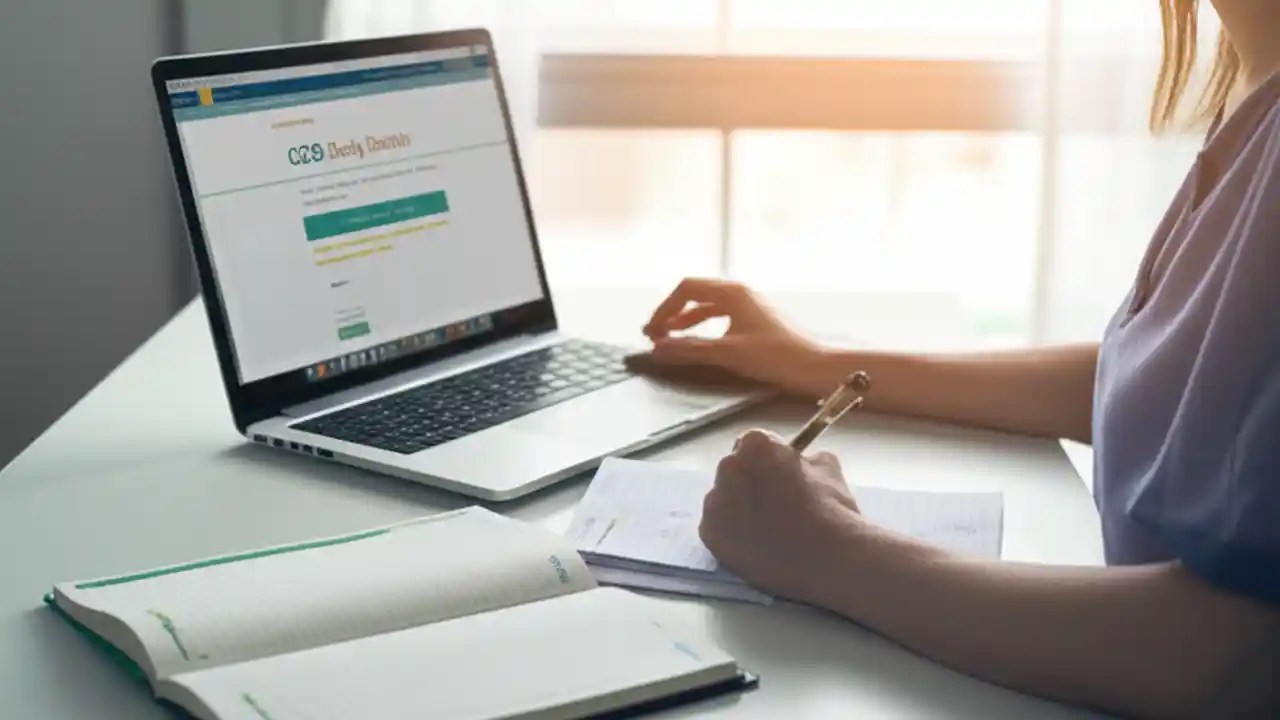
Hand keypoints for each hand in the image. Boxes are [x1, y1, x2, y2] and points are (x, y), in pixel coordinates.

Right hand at [642, 278, 826, 395]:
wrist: (814, 367)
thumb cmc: (775, 356)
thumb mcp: (727, 353)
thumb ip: (690, 349)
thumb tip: (657, 348)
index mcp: (732, 292)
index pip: (686, 289)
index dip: (664, 309)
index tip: (651, 332)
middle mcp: (739, 292)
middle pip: (694, 295)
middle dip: (671, 314)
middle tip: (654, 336)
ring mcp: (748, 305)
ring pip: (706, 306)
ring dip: (685, 321)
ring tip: (669, 339)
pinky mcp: (754, 319)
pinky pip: (719, 317)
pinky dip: (702, 327)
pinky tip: (696, 342)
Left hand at [700, 429, 861, 603]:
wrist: (826, 558)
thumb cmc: (832, 510)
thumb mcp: (829, 469)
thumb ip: (807, 460)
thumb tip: (803, 463)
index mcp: (756, 445)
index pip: (752, 445)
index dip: (767, 462)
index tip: (778, 478)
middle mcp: (728, 467)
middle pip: (733, 471)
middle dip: (749, 484)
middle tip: (773, 507)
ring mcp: (714, 501)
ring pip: (723, 500)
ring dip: (738, 510)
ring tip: (766, 532)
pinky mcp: (709, 533)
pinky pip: (717, 529)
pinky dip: (732, 536)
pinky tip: (755, 548)